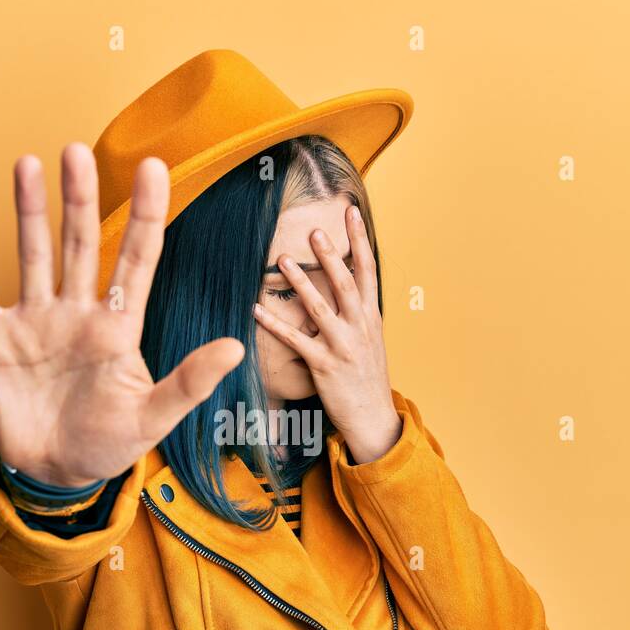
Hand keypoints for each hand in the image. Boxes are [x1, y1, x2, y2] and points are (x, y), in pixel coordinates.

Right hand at [0, 146, 243, 486]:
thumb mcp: (154, 418)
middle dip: (79, 199)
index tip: (153, 168)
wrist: (56, 472)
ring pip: (33, 254)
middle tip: (76, 151)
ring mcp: (36, 320)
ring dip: (28, 211)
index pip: (137, 259)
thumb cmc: (110, 444)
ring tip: (26, 165)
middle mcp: (78, 312)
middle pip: (79, 243)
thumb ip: (190, 382)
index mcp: (119, 326)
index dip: (145, 215)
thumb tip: (237, 347)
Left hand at [251, 205, 400, 463]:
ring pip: (319, 307)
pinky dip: (274, 324)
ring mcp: (342, 346)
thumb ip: (359, 311)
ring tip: (283, 259)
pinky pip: (295, 340)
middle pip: (345, 282)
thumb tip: (348, 283)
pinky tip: (256, 309)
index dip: (359, 239)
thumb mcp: (372, 339)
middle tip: (314, 230)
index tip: (351, 212)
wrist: (373, 417)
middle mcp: (360, 326)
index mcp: (371, 316)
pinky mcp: (323, 365)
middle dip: (330, 255)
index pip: (368, 270)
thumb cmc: (367, 376)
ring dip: (300, 282)